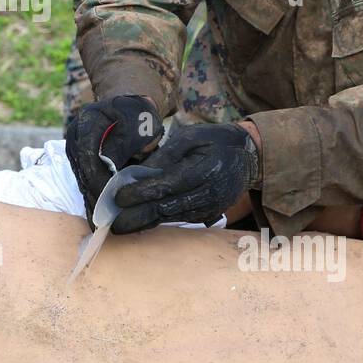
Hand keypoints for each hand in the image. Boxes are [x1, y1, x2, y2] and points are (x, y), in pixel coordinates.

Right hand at [65, 94, 162, 207]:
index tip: (111, 197)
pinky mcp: (79, 157)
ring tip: (103, 218)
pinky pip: (85, 178)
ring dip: (93, 196)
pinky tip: (101, 210)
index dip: (98, 178)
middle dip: (95, 192)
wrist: (132, 108)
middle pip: (82, 169)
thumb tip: (109, 165)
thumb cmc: (139, 114)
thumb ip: (124, 142)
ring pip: (81, 176)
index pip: (88, 155)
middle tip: (106, 216)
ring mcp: (75, 147)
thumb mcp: (138, 123)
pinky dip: (94, 192)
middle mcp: (76, 135)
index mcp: (88, 121)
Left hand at [113, 122, 258, 233]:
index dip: (141, 193)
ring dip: (145, 223)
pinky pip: (180, 219)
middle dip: (137, 217)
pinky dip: (159, 222)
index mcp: (204, 169)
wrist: (249, 157)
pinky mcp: (209, 214)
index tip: (117, 198)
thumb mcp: (191, 136)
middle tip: (113, 223)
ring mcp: (210, 207)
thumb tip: (139, 171)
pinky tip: (140, 223)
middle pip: (168, 209)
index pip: (167, 185)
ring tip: (120, 226)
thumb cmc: (215, 140)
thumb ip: (166, 153)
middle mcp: (209, 193)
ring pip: (172, 218)